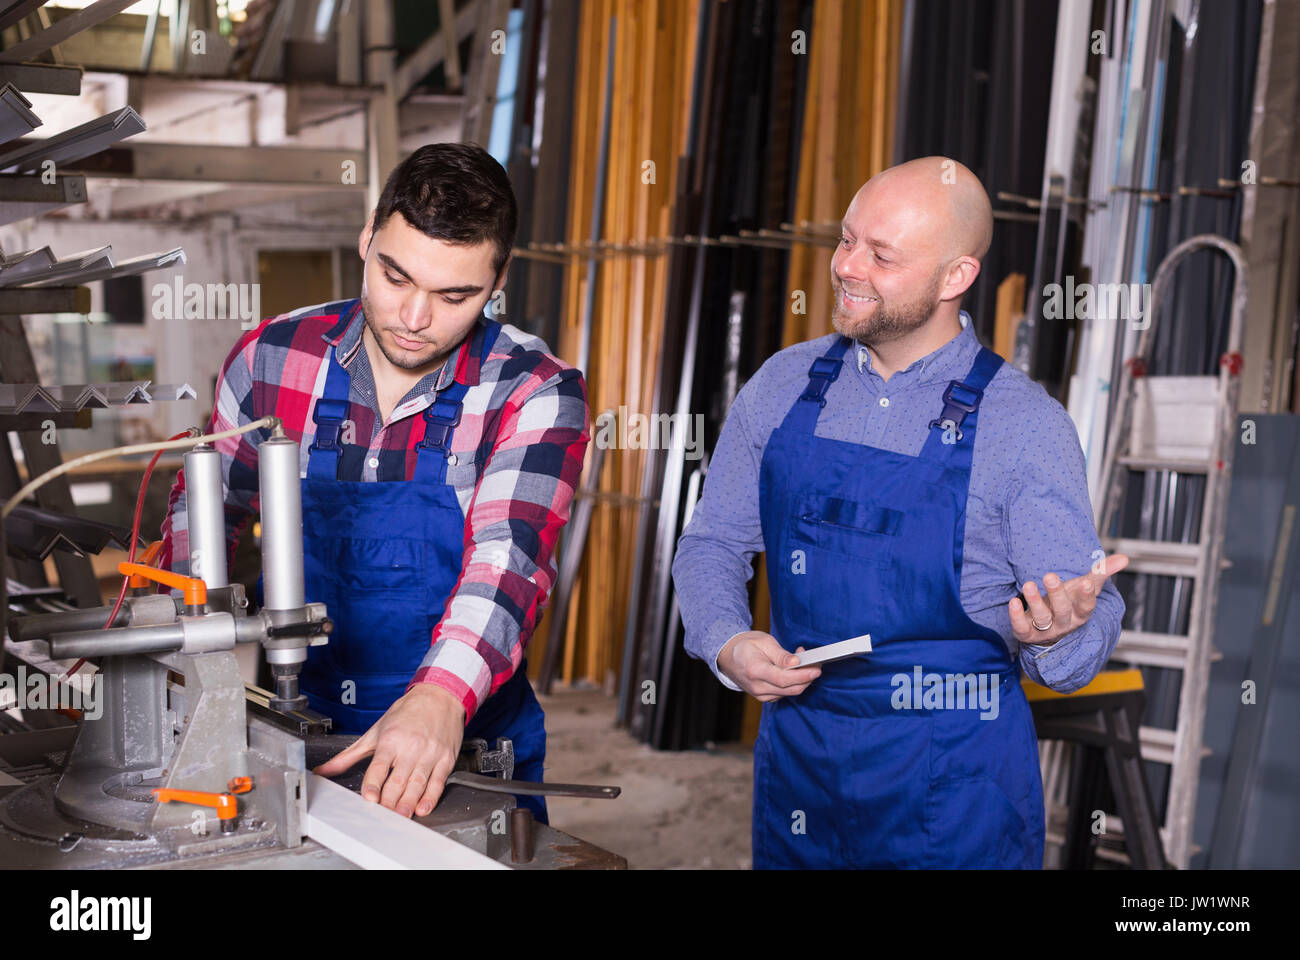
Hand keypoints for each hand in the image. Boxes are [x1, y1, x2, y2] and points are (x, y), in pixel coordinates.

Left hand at [312, 684, 465, 817]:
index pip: (379, 766)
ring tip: (401, 816)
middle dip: (390, 801)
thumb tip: (324, 770)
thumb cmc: (407, 712)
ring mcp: (429, 754)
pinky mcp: (445, 759)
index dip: (374, 783)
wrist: (439, 696)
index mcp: (391, 739)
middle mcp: (411, 747)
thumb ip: (349, 754)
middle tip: (383, 817)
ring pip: (418, 783)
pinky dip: (431, 797)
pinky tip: (423, 807)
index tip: (369, 798)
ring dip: (408, 802)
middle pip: (398, 779)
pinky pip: (438, 781)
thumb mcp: (376, 730)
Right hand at [717, 630, 821, 701]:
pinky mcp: (764, 697)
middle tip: (817, 664)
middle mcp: (757, 686)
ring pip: (790, 693)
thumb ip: (781, 654)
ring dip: (802, 679)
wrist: (728, 657)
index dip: (802, 675)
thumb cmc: (746, 646)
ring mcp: (760, 694)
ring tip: (804, 661)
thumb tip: (797, 662)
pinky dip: (794, 683)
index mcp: (754, 670)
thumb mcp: (764, 642)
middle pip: (790, 689)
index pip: (783, 679)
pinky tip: (794, 670)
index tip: (816, 669)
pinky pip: (785, 693)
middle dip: (807, 678)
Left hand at [1009, 553, 1128, 646]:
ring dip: (1035, 601)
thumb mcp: (1084, 588)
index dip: (1086, 597)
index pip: (1086, 607)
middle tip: (1050, 575)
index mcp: (1080, 613)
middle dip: (1056, 594)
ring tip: (1028, 584)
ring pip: (1042, 618)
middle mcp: (1064, 623)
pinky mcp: (1027, 633)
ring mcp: (1046, 630)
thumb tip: (1124, 558)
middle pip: (1063, 611)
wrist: (1047, 627)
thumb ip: (1101, 573)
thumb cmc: (1068, 603)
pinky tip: (1013, 601)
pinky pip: (1021, 628)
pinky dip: (1016, 616)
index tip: (1085, 582)